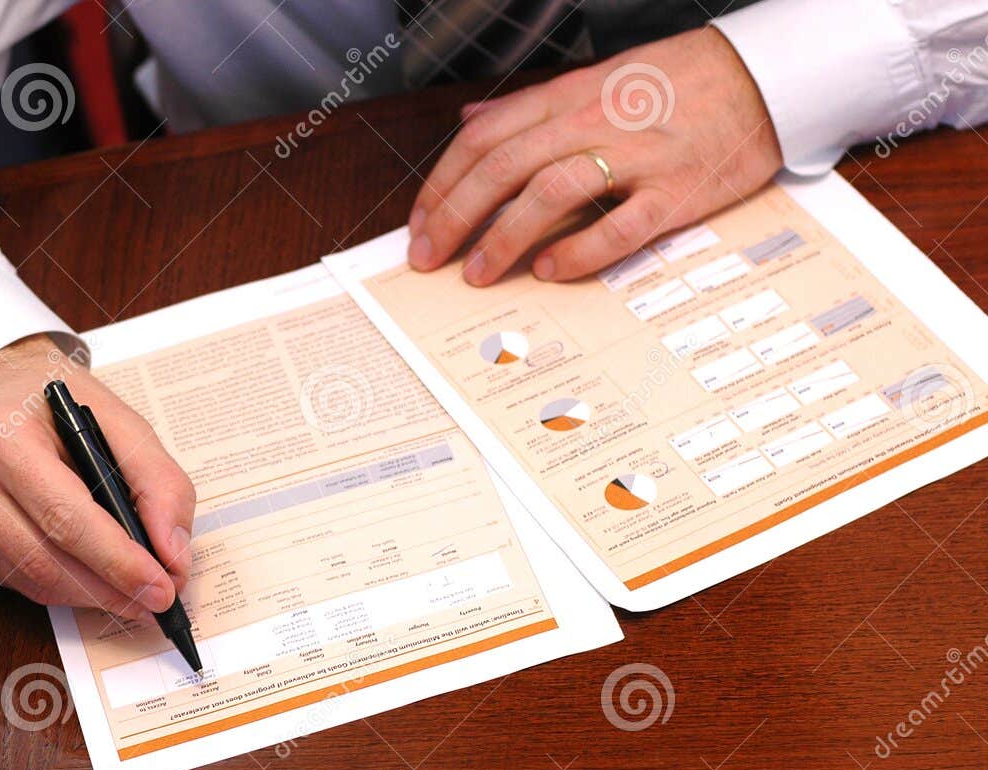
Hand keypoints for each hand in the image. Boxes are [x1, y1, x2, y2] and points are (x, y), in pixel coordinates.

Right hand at [0, 334, 194, 619]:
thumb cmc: (56, 405)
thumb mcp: (119, 420)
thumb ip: (159, 483)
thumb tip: (172, 555)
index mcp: (2, 434)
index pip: (64, 516)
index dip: (117, 561)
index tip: (161, 587)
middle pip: (46, 558)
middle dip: (109, 588)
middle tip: (156, 600)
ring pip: (31, 578)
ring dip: (89, 595)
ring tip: (131, 594)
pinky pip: (16, 581)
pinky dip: (61, 587)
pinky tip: (90, 578)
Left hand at [407, 26, 782, 284]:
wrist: (767, 77)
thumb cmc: (676, 84)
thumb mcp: (595, 79)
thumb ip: (530, 106)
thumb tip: (471, 120)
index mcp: (569, 96)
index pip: (485, 138)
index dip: (443, 183)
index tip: (419, 224)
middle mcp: (595, 122)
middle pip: (505, 167)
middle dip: (456, 216)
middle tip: (427, 258)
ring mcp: (636, 157)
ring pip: (551, 194)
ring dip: (504, 237)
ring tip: (476, 273)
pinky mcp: (675, 193)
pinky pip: (618, 226)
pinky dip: (578, 251)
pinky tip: (549, 269)